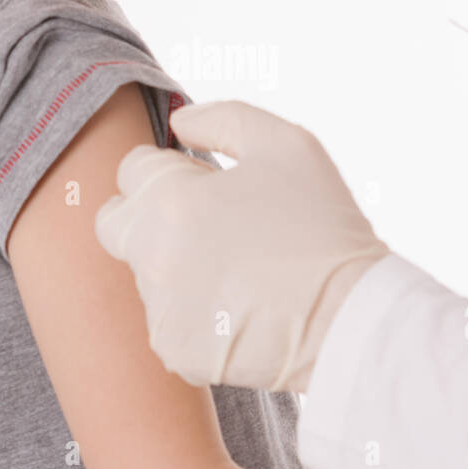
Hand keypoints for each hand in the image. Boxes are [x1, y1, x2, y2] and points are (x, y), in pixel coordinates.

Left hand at [94, 99, 389, 390]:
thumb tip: (178, 123)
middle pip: (114, 223)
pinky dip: (194, 312)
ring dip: (177, 265)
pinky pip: (167, 319)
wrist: (353, 319)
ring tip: (243, 271)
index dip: (174, 170)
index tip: (211, 186)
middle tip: (206, 224)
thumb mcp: (286, 144)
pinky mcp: (174, 349)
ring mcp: (159, 308)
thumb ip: (223, 119)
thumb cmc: (323, 225)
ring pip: (146, 273)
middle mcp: (151, 257)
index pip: (131, 170)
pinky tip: (242, 307)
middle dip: (148, 215)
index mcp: (169, 201)